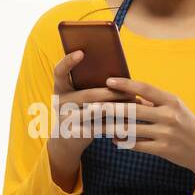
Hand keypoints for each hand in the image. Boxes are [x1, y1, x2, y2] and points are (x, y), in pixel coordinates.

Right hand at [44, 51, 136, 188]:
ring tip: (135, 103)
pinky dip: (115, 123)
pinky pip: (99, 127)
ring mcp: (66, 119)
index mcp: (60, 89)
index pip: (59, 72)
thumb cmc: (78, 112)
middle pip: (88, 95)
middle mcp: (60, 102)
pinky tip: (129, 120)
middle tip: (131, 91)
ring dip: (118, 107)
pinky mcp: (75, 133)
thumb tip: (123, 76)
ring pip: (95, 111)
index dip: (68, 61)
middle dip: (112, 93)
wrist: (65, 141)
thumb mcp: (78, 98)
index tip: (81, 52)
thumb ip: (91, 85)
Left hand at [102, 77, 194, 187]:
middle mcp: (169, 115)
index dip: (125, 85)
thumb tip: (130, 93)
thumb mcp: (176, 108)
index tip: (108, 81)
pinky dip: (124, 142)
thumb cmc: (187, 124)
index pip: (145, 89)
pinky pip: (138, 145)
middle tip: (91, 106)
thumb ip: (155, 101)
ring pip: (131, 129)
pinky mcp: (163, 149)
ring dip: (111, 128)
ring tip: (96, 125)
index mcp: (171, 101)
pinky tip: (114, 140)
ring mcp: (166, 133)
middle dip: (110, 108)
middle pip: (133, 110)